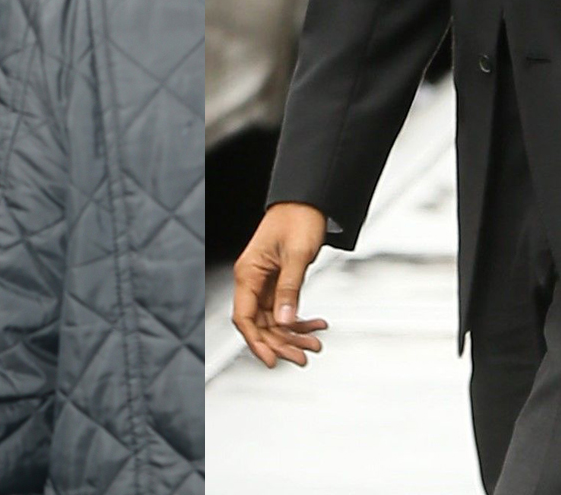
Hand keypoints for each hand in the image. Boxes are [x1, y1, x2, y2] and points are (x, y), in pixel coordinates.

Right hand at [231, 201, 330, 366]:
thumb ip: (290, 289)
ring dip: (294, 333)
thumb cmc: (298, 218)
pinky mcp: (278, 280)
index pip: (245, 318)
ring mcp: (265, 281)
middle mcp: (253, 279)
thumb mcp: (297, 256)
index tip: (271, 359)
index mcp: (248, 273)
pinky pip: (284, 308)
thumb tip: (285, 321)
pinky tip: (315, 324)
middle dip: (282, 342)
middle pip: (261, 323)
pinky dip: (299, 318)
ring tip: (314, 344)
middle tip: (301, 356)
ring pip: (275, 319)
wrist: (309, 200)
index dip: (257, 342)